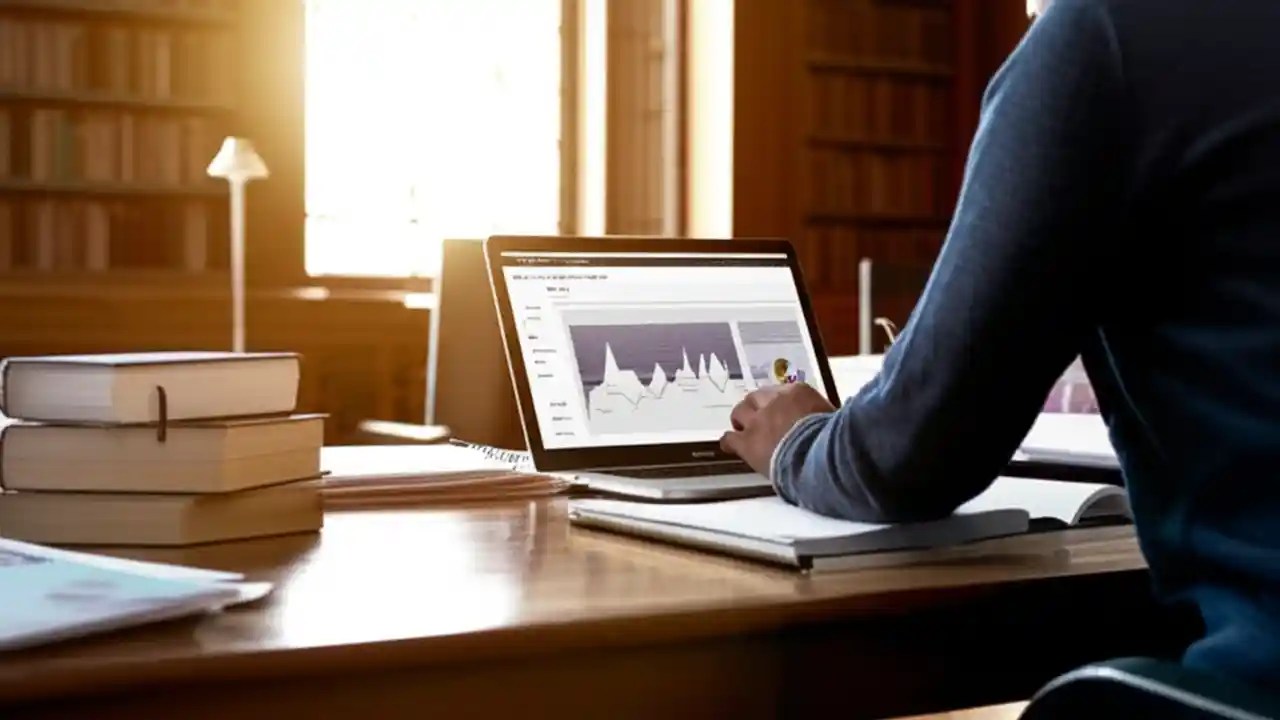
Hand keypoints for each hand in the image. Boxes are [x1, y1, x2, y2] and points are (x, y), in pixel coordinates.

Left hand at [720, 383, 834, 475]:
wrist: (820, 458)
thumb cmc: (834, 439)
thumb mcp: (834, 418)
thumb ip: (824, 415)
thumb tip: (832, 419)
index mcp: (797, 393)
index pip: (782, 392)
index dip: (778, 403)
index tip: (781, 410)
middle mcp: (773, 402)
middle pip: (756, 398)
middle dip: (756, 408)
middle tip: (759, 419)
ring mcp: (758, 421)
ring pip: (739, 413)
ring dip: (741, 420)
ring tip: (742, 429)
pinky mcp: (747, 443)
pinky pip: (730, 439)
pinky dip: (730, 442)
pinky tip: (730, 446)